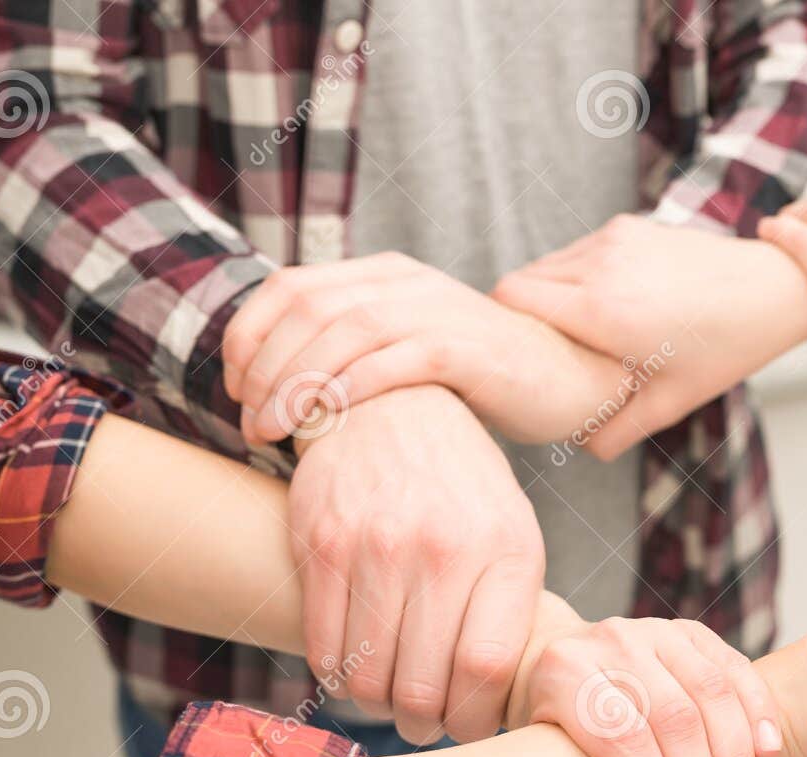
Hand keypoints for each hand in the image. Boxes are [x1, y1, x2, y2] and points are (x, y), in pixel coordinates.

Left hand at [223, 253, 624, 444]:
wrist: (572, 377)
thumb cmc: (486, 378)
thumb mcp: (412, 349)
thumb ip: (359, 349)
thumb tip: (285, 383)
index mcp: (386, 274)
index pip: (291, 286)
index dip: (249, 334)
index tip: (234, 386)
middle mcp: (407, 282)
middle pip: (308, 308)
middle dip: (264, 366)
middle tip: (248, 421)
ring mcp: (437, 311)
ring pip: (342, 332)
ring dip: (295, 383)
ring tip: (272, 431)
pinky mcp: (465, 349)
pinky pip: (391, 361)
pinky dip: (347, 390)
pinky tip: (323, 424)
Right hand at [286, 385, 543, 744]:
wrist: (395, 409)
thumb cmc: (464, 492)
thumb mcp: (513, 537)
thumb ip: (511, 613)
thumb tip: (497, 705)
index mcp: (504, 551)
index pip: (485, 669)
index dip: (472, 719)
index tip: (466, 725)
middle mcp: (441, 547)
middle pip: (421, 686)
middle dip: (423, 724)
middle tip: (423, 722)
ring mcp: (376, 544)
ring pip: (367, 676)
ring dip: (377, 705)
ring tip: (390, 696)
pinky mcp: (321, 542)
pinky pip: (323, 646)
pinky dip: (338, 674)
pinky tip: (355, 666)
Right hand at [493, 215, 806, 459]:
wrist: (772, 289)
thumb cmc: (724, 351)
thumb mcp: (670, 402)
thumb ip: (615, 429)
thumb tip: (580, 446)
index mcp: (602, 310)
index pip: (509, 299)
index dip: (505, 328)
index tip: (521, 357)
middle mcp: (600, 265)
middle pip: (520, 280)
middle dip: (524, 316)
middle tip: (548, 353)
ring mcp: (613, 239)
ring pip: (547, 263)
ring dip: (551, 295)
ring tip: (580, 332)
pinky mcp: (628, 226)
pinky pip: (578, 250)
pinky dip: (578, 275)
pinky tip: (610, 305)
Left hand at [507, 599, 782, 756]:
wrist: (555, 665)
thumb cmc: (549, 742)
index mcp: (563, 674)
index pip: (620, 741)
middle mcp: (609, 643)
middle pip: (672, 722)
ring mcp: (654, 633)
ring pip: (711, 697)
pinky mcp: (690, 634)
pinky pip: (735, 671)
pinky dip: (757, 715)